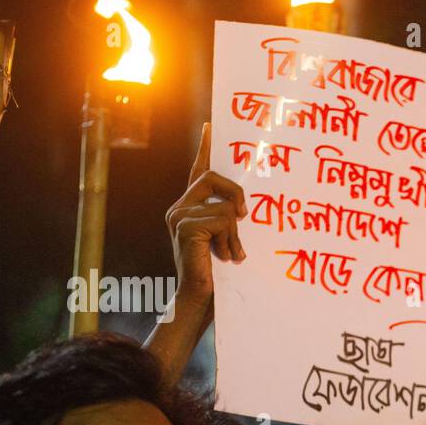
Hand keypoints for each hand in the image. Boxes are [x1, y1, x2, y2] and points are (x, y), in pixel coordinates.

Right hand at [165, 123, 247, 302]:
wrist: (199, 297)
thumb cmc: (217, 273)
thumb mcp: (225, 239)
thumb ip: (228, 219)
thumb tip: (245, 206)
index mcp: (188, 208)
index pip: (197, 171)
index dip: (205, 148)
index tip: (210, 126)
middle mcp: (179, 207)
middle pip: (212, 176)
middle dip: (235, 192)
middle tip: (245, 214)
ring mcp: (179, 215)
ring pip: (224, 205)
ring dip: (235, 232)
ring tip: (230, 253)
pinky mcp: (186, 225)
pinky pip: (224, 219)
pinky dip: (231, 238)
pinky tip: (225, 256)